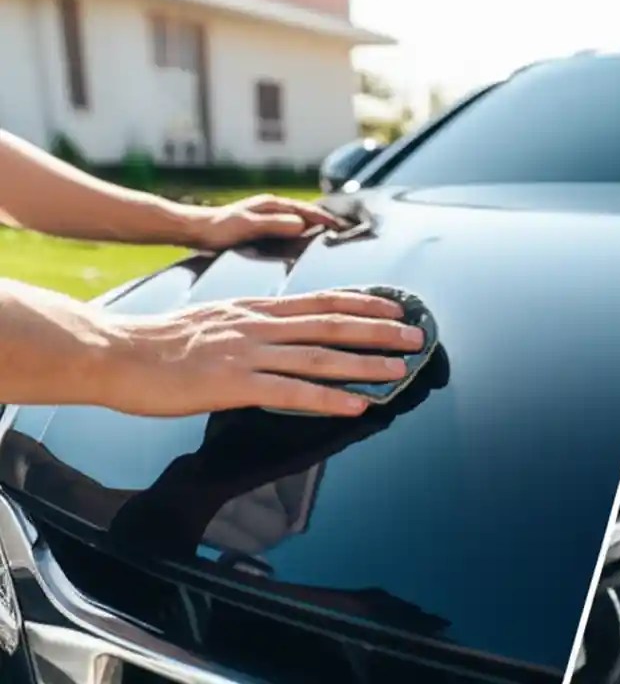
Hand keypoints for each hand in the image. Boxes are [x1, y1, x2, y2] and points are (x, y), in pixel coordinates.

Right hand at [93, 290, 423, 416]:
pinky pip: (292, 394)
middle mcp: (258, 325)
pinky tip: (357, 406)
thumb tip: (277, 336)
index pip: (320, 302)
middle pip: (331, 324)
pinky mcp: (233, 384)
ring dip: (366, 364)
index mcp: (254, 310)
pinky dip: (329, 399)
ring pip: (320, 357)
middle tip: (416, 334)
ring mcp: (248, 354)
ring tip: (401, 368)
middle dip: (379, 330)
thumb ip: (249, 327)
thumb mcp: (213, 322)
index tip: (394, 308)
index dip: (362, 305)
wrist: (114, 352)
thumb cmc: (158, 344)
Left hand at [186, 194, 346, 249]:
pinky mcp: (259, 226)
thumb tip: (303, 225)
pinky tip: (301, 243)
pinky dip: (300, 232)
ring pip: (297, 219)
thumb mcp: (249, 226)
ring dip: (314, 226)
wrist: (192, 229)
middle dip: (325, 220)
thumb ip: (276, 224)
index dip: (327, 219)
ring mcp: (265, 215)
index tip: (344, 228)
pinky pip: (287, 227)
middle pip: (306, 213)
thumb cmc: (218, 228)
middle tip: (345, 232)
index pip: (308, 211)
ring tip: (330, 237)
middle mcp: (271, 207)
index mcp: (272, 204)